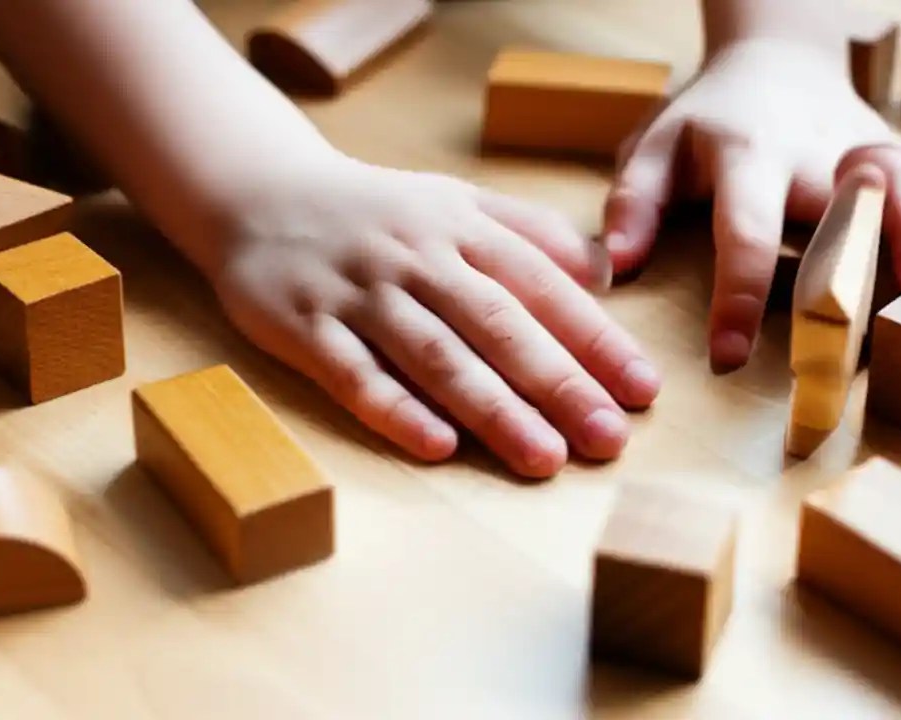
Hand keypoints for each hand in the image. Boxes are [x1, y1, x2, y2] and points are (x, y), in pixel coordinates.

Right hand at [208, 154, 659, 477]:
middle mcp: (417, 259)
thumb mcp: (457, 201)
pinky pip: (354, 376)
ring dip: (491, 407)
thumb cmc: (377, 212)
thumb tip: (606, 275)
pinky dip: (396, 410)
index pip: (542, 286)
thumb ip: (531, 233)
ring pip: (434, 354)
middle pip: (497, 325)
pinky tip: (438, 446)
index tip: (642, 389)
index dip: (596, 339)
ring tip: (543, 457)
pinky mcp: (305, 327)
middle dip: (559, 383)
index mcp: (461, 227)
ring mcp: (360, 294)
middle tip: (609, 437)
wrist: (258, 192)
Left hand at [602, 37, 900, 372]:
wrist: (772, 59)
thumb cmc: (704, 122)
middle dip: (857, 257)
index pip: (743, 232)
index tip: (730, 357)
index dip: (739, 296)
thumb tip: (615, 267)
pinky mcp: (892, 149)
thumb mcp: (653, 149)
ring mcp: (858, 147)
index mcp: (746, 156)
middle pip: (843, 201)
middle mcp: (812, 154)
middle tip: (865, 327)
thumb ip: (631, 204)